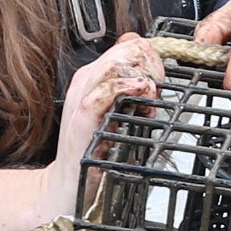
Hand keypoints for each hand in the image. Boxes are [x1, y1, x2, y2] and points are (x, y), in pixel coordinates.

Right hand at [48, 32, 162, 212]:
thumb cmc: (95, 151)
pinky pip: (103, 91)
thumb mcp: (119, 114)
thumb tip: (153, 77)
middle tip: (157, 94)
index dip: (153, 59)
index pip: (131, 45)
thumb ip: (133, 93)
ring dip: (143, 77)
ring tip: (150, 102)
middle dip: (152, 66)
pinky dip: (125, 87)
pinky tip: (140, 93)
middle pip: (128, 49)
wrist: (68, 185)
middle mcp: (87, 80)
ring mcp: (82, 96)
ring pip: (116, 63)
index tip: (161, 83)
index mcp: (96, 76)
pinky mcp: (83, 117)